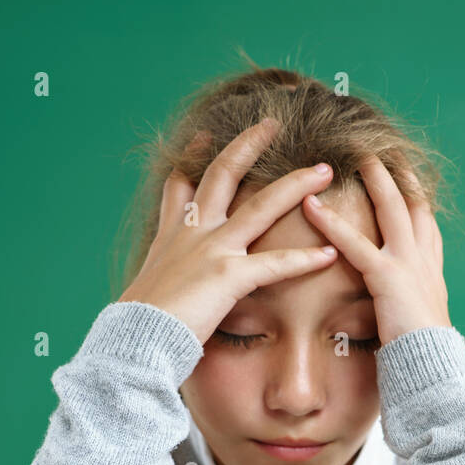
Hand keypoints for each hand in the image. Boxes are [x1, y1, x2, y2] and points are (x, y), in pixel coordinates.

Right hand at [117, 120, 339, 345]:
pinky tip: (328, 254)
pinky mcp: (228, 276)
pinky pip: (275, 264)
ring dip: (295, 186)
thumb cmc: (139, 327)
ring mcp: (212, 250)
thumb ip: (163, 283)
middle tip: (271, 124)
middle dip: (248, 145)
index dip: (193, 158)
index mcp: (171, 238)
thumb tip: (160, 295)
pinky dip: (304, 259)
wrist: (135, 339)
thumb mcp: (145, 292)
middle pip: (222, 174)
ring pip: (260, 206)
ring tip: (322, 170)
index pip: (181, 188)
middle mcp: (192, 234)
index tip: (206, 136)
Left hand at [300, 155, 452, 345]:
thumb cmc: (425, 354)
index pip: (425, 222)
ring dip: (373, 179)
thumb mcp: (421, 321)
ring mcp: (408, 264)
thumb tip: (401, 305)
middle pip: (412, 203)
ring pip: (391, 208)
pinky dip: (332, 223)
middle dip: (398, 173)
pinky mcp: (388, 277)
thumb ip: (409, 303)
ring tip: (351, 158)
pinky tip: (312, 206)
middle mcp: (424, 259)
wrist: (433, 367)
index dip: (415, 196)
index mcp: (432, 270)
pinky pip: (355, 244)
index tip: (405, 175)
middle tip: (380, 149)